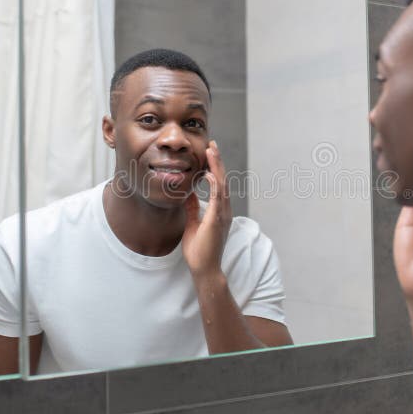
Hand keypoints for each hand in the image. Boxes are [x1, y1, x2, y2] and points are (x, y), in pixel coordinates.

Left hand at [182, 140, 231, 277]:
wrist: (205, 269)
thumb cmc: (199, 250)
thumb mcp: (192, 224)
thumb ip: (192, 209)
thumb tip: (188, 194)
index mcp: (219, 210)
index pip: (218, 184)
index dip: (214, 167)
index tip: (209, 152)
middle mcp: (224, 210)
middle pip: (222, 180)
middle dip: (217, 161)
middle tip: (212, 144)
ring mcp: (223, 215)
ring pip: (222, 185)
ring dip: (217, 167)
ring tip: (211, 151)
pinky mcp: (217, 221)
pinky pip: (217, 199)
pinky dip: (214, 185)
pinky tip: (209, 173)